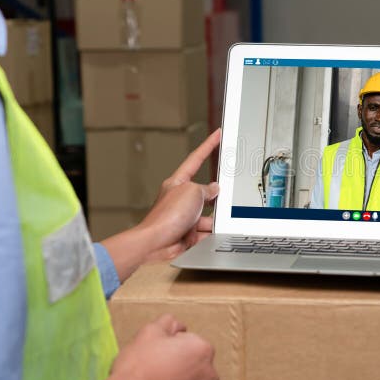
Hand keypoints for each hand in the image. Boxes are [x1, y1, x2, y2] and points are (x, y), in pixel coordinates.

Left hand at [101, 129, 220, 281]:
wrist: (156, 244)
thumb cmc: (166, 216)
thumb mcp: (192, 192)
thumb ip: (206, 188)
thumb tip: (214, 190)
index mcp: (178, 183)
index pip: (196, 159)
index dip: (208, 146)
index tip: (217, 135)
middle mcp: (182, 198)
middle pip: (206, 192)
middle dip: (216, 197)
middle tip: (223, 198)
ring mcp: (186, 216)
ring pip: (210, 214)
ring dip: (213, 219)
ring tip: (211, 223)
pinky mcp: (190, 233)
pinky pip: (207, 231)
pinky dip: (210, 233)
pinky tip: (208, 235)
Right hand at [103, 314, 218, 379]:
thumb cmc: (138, 365)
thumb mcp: (149, 332)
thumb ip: (169, 323)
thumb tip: (178, 326)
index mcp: (203, 350)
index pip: (190, 342)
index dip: (172, 345)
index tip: (158, 353)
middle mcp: (210, 374)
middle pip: (195, 363)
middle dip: (181, 364)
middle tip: (158, 369)